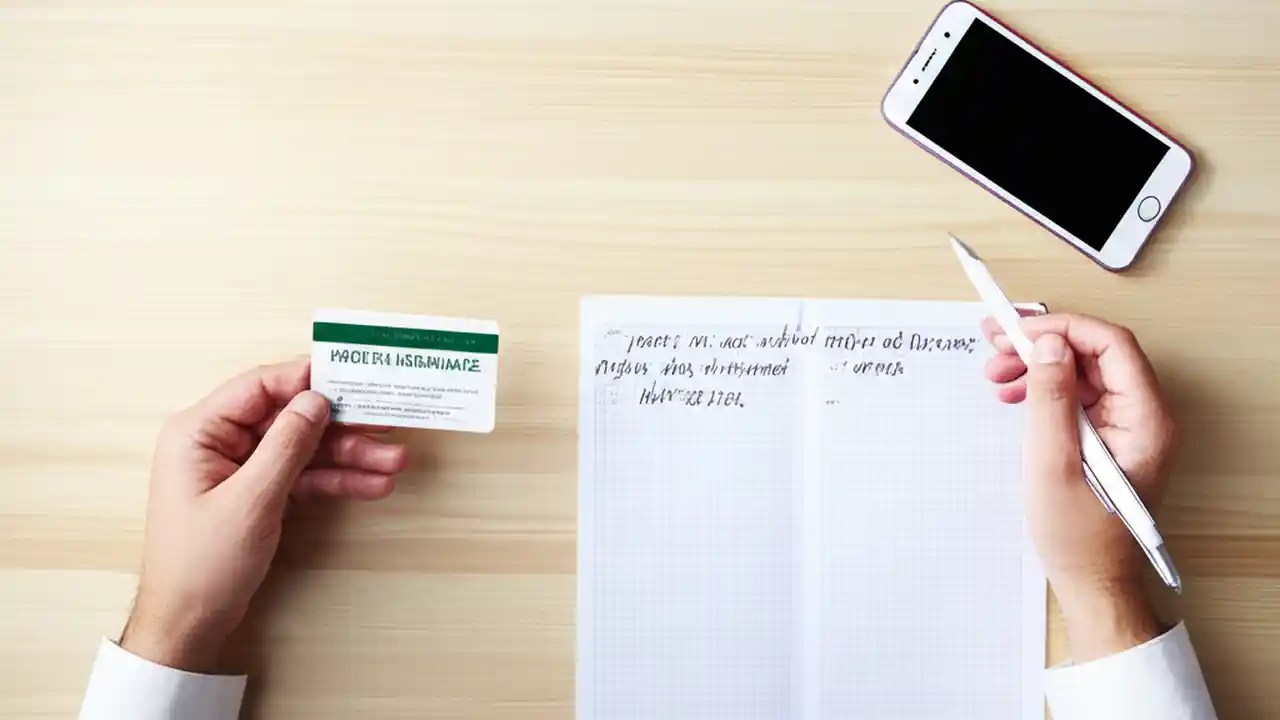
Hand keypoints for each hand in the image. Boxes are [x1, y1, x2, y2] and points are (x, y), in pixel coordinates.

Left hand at [121, 359, 407, 672]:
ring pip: (304, 448)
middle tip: (389, 421)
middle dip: (342, 424)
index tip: (353, 375)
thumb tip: (316, 399)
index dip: (308, 378)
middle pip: (291, 417)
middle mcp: (219, 442)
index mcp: (199, 432)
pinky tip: (372, 484)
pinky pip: (304, 475)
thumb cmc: (202, 565)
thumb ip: (287, 445)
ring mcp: (241, 468)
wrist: (187, 625)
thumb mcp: (251, 500)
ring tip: (395, 462)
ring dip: (349, 455)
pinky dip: (336, 480)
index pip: (260, 386)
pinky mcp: (260, 492)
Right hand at [982, 313, 1180, 660]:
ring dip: (1038, 365)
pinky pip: (1077, 395)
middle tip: (995, 343)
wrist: (1091, 580)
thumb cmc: (1078, 536)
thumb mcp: (1052, 463)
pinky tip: (1013, 395)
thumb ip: (1051, 399)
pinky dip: (1043, 389)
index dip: (1062, 328)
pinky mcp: (1109, 436)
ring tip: (995, 373)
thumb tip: (1049, 345)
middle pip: (1095, 353)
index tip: (1018, 328)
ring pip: (1082, 371)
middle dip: (1042, 344)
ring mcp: (1128, 426)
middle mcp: (1145, 416)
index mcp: (1146, 420)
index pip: (1111, 345)